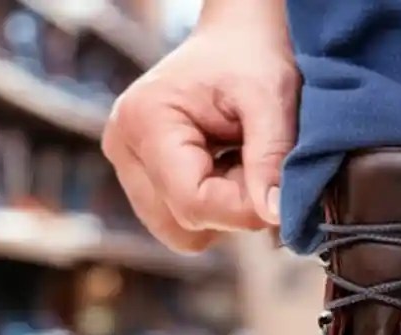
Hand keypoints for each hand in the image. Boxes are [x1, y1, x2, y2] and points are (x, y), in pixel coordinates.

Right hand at [102, 16, 298, 251]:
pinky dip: (212, 203)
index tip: (277, 191)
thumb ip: (272, 159)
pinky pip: (181, 219)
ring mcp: (127, 165)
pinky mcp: (140, 177)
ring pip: (182, 230)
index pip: (192, 203)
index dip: (242, 209)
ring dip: (222, 208)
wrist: (235, 39)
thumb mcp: (272, 100)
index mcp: (145, 123)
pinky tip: (224, 164)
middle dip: (232, 208)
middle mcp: (123, 148)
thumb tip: (275, 216)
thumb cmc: (252, 58)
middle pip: (184, 224)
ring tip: (239, 159)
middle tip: (257, 165)